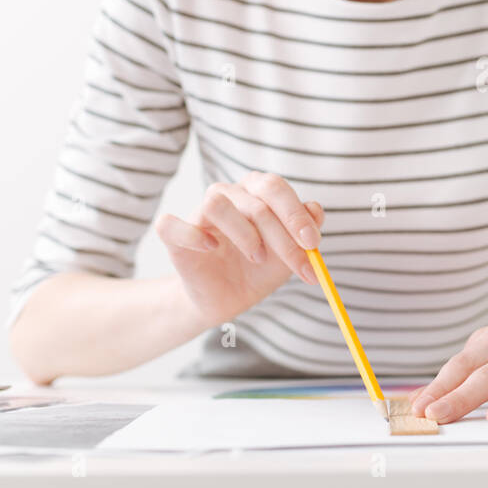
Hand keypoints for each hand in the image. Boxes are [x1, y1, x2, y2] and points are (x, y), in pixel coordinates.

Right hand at [155, 171, 324, 326]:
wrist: (226, 299)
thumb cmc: (258, 270)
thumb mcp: (289, 255)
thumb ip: (305, 232)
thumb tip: (315, 209)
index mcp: (257, 192)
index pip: (276, 188)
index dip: (296, 214)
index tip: (313, 243)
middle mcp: (229, 194)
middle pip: (255, 196)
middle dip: (281, 229)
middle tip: (297, 258)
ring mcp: (199, 213)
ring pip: (217, 202)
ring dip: (244, 233)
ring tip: (258, 258)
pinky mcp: (174, 235)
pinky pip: (172, 224)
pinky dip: (193, 235)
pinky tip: (211, 248)